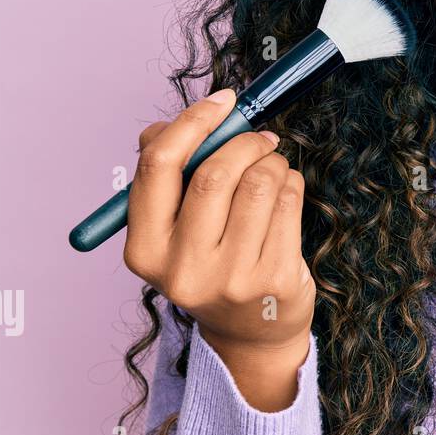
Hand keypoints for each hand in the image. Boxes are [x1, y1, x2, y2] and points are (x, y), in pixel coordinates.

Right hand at [122, 89, 315, 409]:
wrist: (251, 333)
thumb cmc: (210, 262)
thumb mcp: (173, 229)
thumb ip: (167, 173)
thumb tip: (173, 124)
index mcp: (144, 250)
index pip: (159, 167)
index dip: (192, 123)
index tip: (222, 101)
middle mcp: (182, 269)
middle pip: (214, 174)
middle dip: (244, 142)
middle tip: (260, 137)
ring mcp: (231, 278)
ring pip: (259, 184)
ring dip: (272, 162)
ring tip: (272, 168)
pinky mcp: (275, 279)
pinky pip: (289, 203)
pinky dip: (291, 183)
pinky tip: (285, 191)